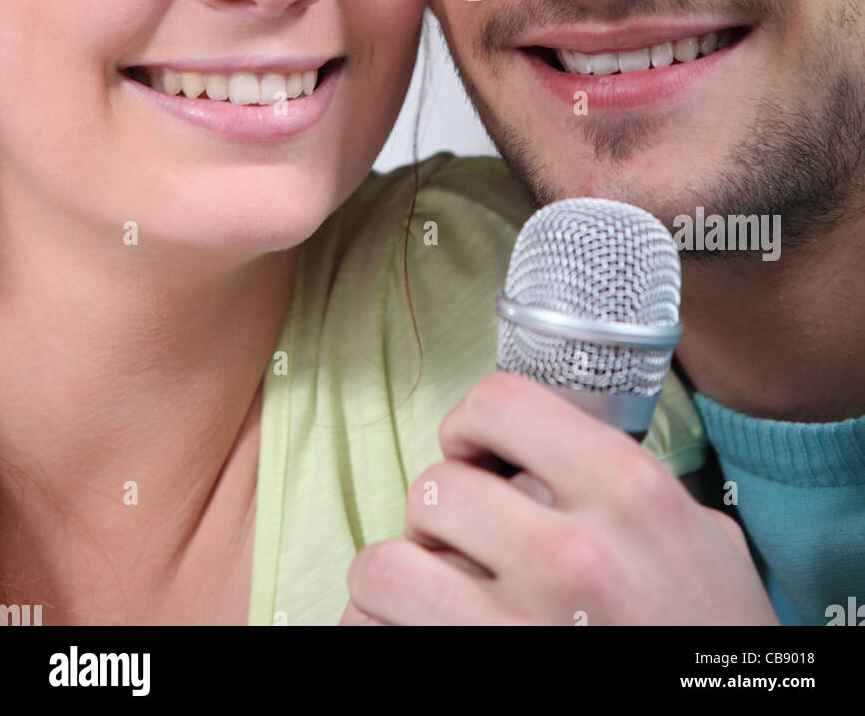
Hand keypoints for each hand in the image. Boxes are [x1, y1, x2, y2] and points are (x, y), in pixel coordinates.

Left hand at [340, 371, 780, 625]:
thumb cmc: (715, 636)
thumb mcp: (702, 540)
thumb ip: (625, 488)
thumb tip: (544, 457)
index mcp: (629, 494)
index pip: (502, 403)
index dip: (471, 424)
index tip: (475, 453)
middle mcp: (571, 556)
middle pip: (435, 487)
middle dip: (441, 514)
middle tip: (464, 542)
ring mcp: (520, 631)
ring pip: (385, 565)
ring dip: (401, 575)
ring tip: (432, 589)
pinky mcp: (482, 687)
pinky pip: (374, 634)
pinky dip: (381, 629)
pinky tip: (414, 632)